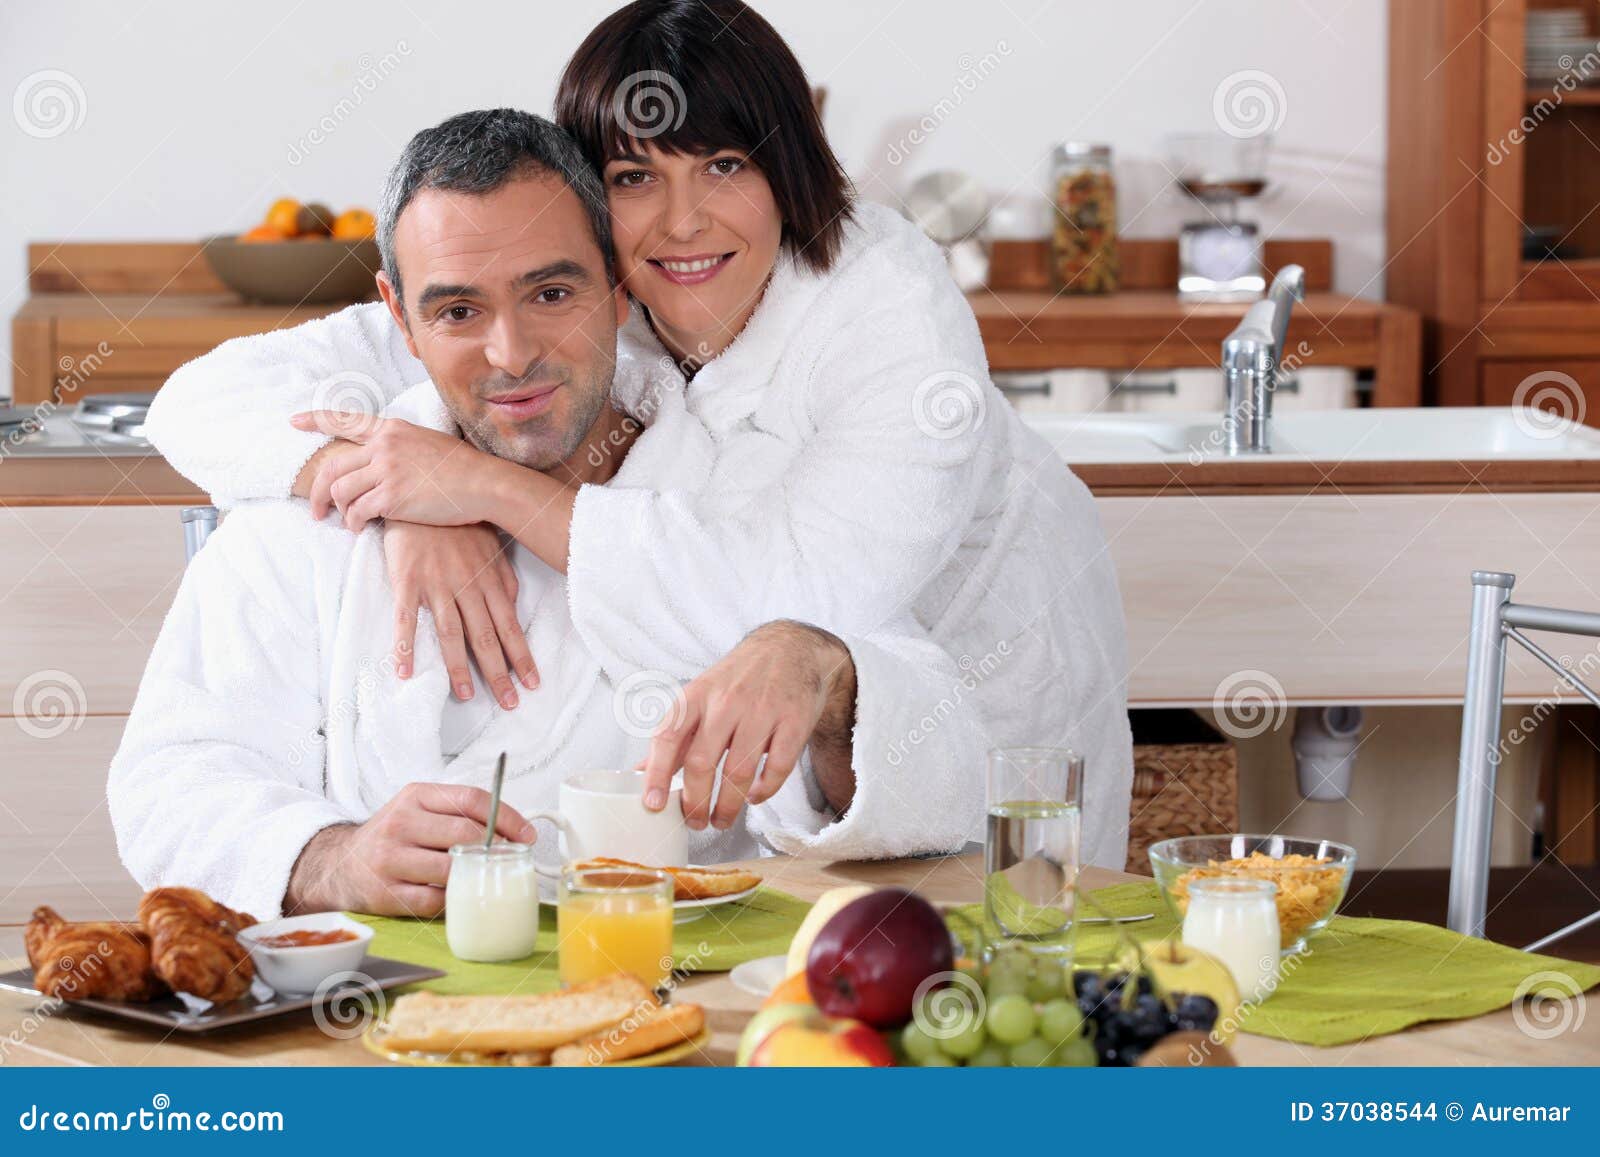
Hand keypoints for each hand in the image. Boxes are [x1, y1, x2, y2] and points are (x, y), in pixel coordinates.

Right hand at [282, 783, 537, 916]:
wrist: (340, 865)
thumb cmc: (392, 837)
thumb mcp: (418, 809)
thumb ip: (457, 813)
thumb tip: (514, 829)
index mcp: (415, 797)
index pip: (471, 800)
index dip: (507, 817)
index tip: (527, 834)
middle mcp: (400, 824)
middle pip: (465, 834)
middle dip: (497, 849)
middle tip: (511, 859)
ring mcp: (391, 860)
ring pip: (453, 869)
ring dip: (477, 876)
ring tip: (486, 877)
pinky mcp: (387, 894)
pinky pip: (436, 901)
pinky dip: (453, 899)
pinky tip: (457, 894)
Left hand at [289, 410, 499, 531]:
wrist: (485, 484)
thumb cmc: (463, 469)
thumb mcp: (428, 442)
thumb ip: (401, 446)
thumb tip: (384, 461)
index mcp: (393, 430)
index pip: (346, 421)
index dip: (317, 421)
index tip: (294, 422)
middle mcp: (385, 446)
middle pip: (334, 466)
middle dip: (318, 491)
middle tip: (317, 511)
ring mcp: (387, 471)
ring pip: (341, 491)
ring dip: (339, 511)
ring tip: (348, 523)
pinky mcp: (392, 497)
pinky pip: (358, 512)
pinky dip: (354, 524)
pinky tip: (361, 529)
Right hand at [384, 521, 536, 703]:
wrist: (424, 492)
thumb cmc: (459, 523)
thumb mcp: (491, 547)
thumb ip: (504, 578)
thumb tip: (515, 606)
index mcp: (489, 580)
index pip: (510, 627)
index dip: (521, 656)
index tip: (532, 684)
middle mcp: (467, 586)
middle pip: (485, 637)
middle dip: (499, 672)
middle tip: (509, 704)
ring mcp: (436, 584)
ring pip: (450, 633)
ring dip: (458, 668)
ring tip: (467, 695)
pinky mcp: (407, 580)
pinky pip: (405, 619)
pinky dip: (404, 646)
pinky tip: (405, 672)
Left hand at [639, 621, 857, 831]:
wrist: (790, 649)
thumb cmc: (739, 680)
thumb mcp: (700, 697)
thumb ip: (674, 737)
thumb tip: (639, 772)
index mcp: (696, 696)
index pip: (668, 737)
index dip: (656, 774)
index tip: (653, 804)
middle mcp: (726, 702)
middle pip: (701, 762)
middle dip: (695, 802)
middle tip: (695, 823)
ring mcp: (762, 711)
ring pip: (739, 772)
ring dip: (728, 806)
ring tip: (722, 820)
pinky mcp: (794, 721)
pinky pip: (777, 768)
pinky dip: (764, 791)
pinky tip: (755, 797)